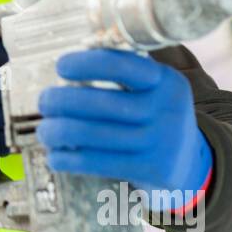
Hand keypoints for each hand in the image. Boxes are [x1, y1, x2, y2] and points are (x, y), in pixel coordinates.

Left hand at [35, 48, 212, 212]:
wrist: (188, 162)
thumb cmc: (155, 115)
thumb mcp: (154, 88)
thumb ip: (122, 72)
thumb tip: (67, 63)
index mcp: (166, 80)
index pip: (122, 65)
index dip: (86, 63)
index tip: (61, 66)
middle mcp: (167, 109)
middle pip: (102, 103)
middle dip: (62, 101)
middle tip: (43, 101)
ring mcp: (161, 141)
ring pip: (94, 135)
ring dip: (58, 132)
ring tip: (44, 131)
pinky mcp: (151, 169)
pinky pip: (98, 163)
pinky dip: (68, 159)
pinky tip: (54, 156)